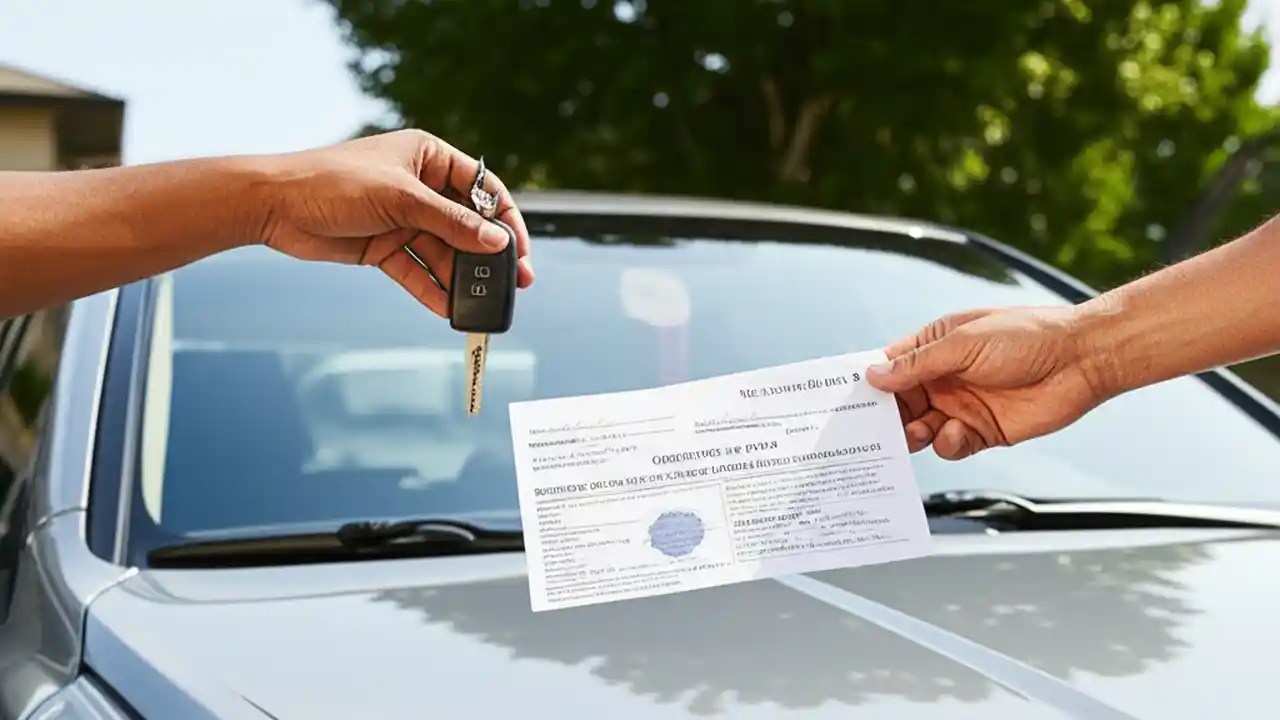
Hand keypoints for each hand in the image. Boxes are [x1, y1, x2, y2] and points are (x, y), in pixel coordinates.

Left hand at [253, 129, 533, 316]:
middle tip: (513, 283)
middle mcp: (419, 187)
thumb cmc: (332, 182)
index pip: (482, 187)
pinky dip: (431, 289)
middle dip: (488, 255)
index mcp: (428, 158)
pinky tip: (447, 309)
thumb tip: (496, 242)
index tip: (520, 249)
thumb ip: (451, 223)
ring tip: (478, 302)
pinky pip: (416, 270)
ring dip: (460, 277)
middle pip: (466, 224)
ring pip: (443, 252)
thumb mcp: (401, 199)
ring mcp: (402, 219)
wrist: (273, 205)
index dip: (505, 218)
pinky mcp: (383, 246)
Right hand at [866, 306, 1108, 459]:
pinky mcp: (983, 432)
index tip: (845, 400)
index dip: (869, 383)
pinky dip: (947, 445)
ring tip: (916, 433)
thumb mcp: (963, 344)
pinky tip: (957, 434)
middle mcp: (944, 378)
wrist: (1083, 360)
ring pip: (921, 429)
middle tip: (875, 430)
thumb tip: (873, 376)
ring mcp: (962, 406)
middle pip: (900, 404)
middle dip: (887, 417)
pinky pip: (951, 446)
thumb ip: (917, 363)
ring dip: (913, 434)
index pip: (890, 367)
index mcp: (935, 348)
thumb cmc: (1026, 337)